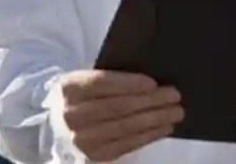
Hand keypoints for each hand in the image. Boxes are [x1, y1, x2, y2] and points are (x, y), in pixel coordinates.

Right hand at [56, 69, 183, 161]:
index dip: (128, 83)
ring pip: (125, 127)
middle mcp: (73, 115)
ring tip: (175, 112)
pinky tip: (164, 127)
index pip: (101, 83)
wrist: (60, 124)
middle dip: (150, 101)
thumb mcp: (87, 80)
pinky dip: (149, 135)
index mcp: (69, 88)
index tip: (152, 83)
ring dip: (155, 119)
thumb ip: (111, 79)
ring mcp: (83, 138)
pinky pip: (127, 145)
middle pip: (117, 106)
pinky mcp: (95, 155)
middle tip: (174, 95)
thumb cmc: (84, 96)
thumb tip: (151, 82)